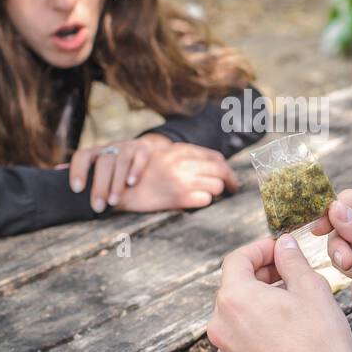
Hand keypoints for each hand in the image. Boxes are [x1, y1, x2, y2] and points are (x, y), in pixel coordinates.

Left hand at [68, 133, 172, 212]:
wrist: (149, 158)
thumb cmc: (119, 173)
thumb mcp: (103, 176)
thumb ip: (86, 180)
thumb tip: (56, 178)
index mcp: (97, 154)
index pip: (82, 156)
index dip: (78, 170)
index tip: (77, 189)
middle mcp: (111, 148)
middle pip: (103, 162)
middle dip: (99, 185)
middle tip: (97, 206)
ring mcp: (128, 147)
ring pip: (120, 161)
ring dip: (116, 183)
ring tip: (113, 201)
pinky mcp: (144, 150)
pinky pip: (139, 157)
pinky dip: (135, 170)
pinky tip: (132, 183)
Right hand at [112, 142, 239, 212]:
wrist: (120, 189)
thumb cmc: (141, 175)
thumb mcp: (162, 157)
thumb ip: (185, 157)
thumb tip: (213, 165)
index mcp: (180, 150)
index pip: (215, 158)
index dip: (227, 169)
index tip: (230, 179)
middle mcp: (183, 163)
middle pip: (221, 171)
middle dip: (229, 181)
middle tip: (232, 189)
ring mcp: (183, 179)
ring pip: (216, 186)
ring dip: (213, 192)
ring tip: (204, 195)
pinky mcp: (180, 197)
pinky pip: (205, 200)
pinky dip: (202, 201)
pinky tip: (193, 202)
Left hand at [208, 235, 351, 351]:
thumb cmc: (319, 344)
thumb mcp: (311, 288)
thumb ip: (292, 259)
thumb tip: (284, 244)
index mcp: (234, 298)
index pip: (237, 259)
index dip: (260, 249)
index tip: (278, 249)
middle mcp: (221, 323)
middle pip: (235, 285)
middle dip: (261, 273)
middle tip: (289, 272)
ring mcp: (226, 348)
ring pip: (238, 311)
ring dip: (260, 299)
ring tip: (291, 300)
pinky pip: (241, 334)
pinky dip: (258, 323)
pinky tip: (285, 327)